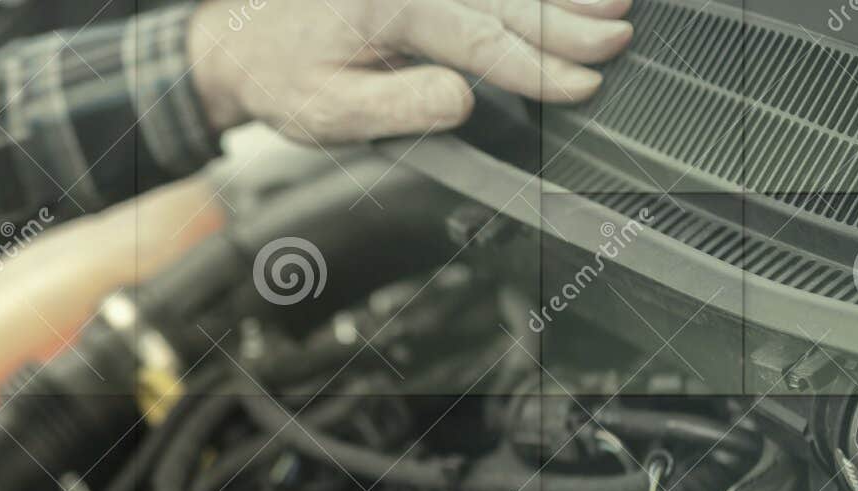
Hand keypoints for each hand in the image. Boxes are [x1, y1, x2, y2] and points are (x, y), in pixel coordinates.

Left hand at [188, 0, 634, 141]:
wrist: (240, 44)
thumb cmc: (282, 78)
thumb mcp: (327, 113)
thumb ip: (400, 106)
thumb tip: (464, 99)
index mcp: (387, 7)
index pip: (478, 41)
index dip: (536, 66)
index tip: (580, 83)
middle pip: (502, 0)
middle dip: (566, 22)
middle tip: (617, 38)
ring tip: (613, 2)